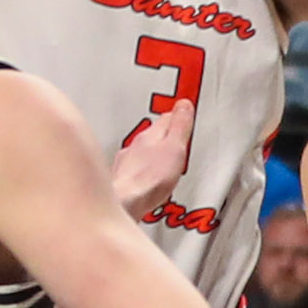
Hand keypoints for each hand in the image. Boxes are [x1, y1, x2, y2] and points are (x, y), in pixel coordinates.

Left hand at [111, 98, 194, 220]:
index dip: (178, 115)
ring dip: (152, 154)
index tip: (185, 112)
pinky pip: (134, 170)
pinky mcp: (122, 181)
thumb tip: (184, 104)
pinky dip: (143, 171)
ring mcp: (126, 163)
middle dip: (164, 135)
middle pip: (153, 135)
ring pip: (141, 152)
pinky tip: (148, 179)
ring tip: (163, 158)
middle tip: (175, 135)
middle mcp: (134, 147)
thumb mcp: (175, 148)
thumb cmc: (150, 179)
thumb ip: (180, 126)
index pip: (166, 118)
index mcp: (149, 136)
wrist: (126, 203)